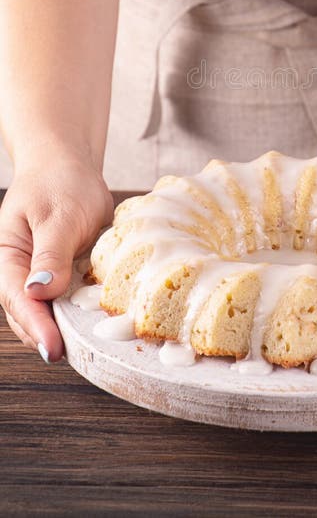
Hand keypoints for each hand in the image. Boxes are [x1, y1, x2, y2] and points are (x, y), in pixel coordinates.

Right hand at [0, 149, 113, 361]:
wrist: (69, 166)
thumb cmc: (59, 182)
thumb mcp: (57, 214)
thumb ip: (50, 253)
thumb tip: (40, 292)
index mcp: (8, 256)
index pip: (18, 300)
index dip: (36, 327)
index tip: (55, 349)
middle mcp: (22, 272)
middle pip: (30, 315)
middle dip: (50, 337)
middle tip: (78, 358)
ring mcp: (43, 276)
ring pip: (50, 311)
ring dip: (66, 329)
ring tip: (90, 350)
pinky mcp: (65, 275)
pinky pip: (70, 300)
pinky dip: (81, 313)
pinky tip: (100, 324)